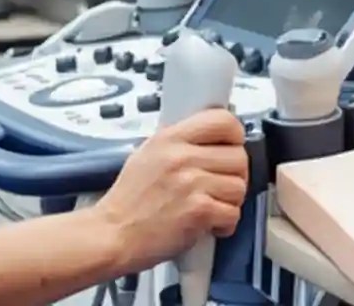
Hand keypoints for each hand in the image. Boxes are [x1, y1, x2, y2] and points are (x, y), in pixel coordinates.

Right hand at [93, 109, 247, 272]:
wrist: (113, 234)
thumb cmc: (128, 202)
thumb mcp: (146, 155)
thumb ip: (176, 143)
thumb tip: (206, 137)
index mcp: (169, 138)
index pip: (223, 120)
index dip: (234, 136)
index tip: (231, 147)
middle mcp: (180, 156)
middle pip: (239, 156)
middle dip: (234, 175)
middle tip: (219, 186)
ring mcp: (190, 183)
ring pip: (240, 187)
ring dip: (230, 202)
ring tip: (210, 206)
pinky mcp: (198, 210)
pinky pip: (233, 214)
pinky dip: (224, 225)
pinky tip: (207, 224)